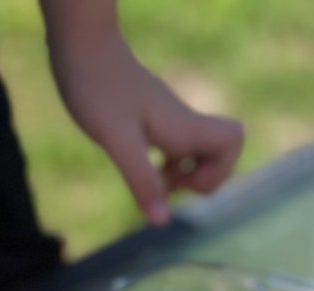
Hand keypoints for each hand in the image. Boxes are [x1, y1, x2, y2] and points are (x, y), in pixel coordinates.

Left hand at [41, 2, 243, 225]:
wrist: (80, 44)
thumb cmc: (97, 88)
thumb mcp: (117, 141)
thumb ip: (142, 180)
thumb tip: (162, 222)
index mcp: (181, 126)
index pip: (233, 140)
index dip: (219, 169)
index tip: (184, 182)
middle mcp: (181, 120)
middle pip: (220, 151)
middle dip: (202, 178)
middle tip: (167, 185)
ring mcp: (167, 118)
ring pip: (195, 150)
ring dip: (181, 174)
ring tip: (150, 179)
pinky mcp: (149, 116)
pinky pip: (173, 145)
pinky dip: (163, 162)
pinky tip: (136, 163)